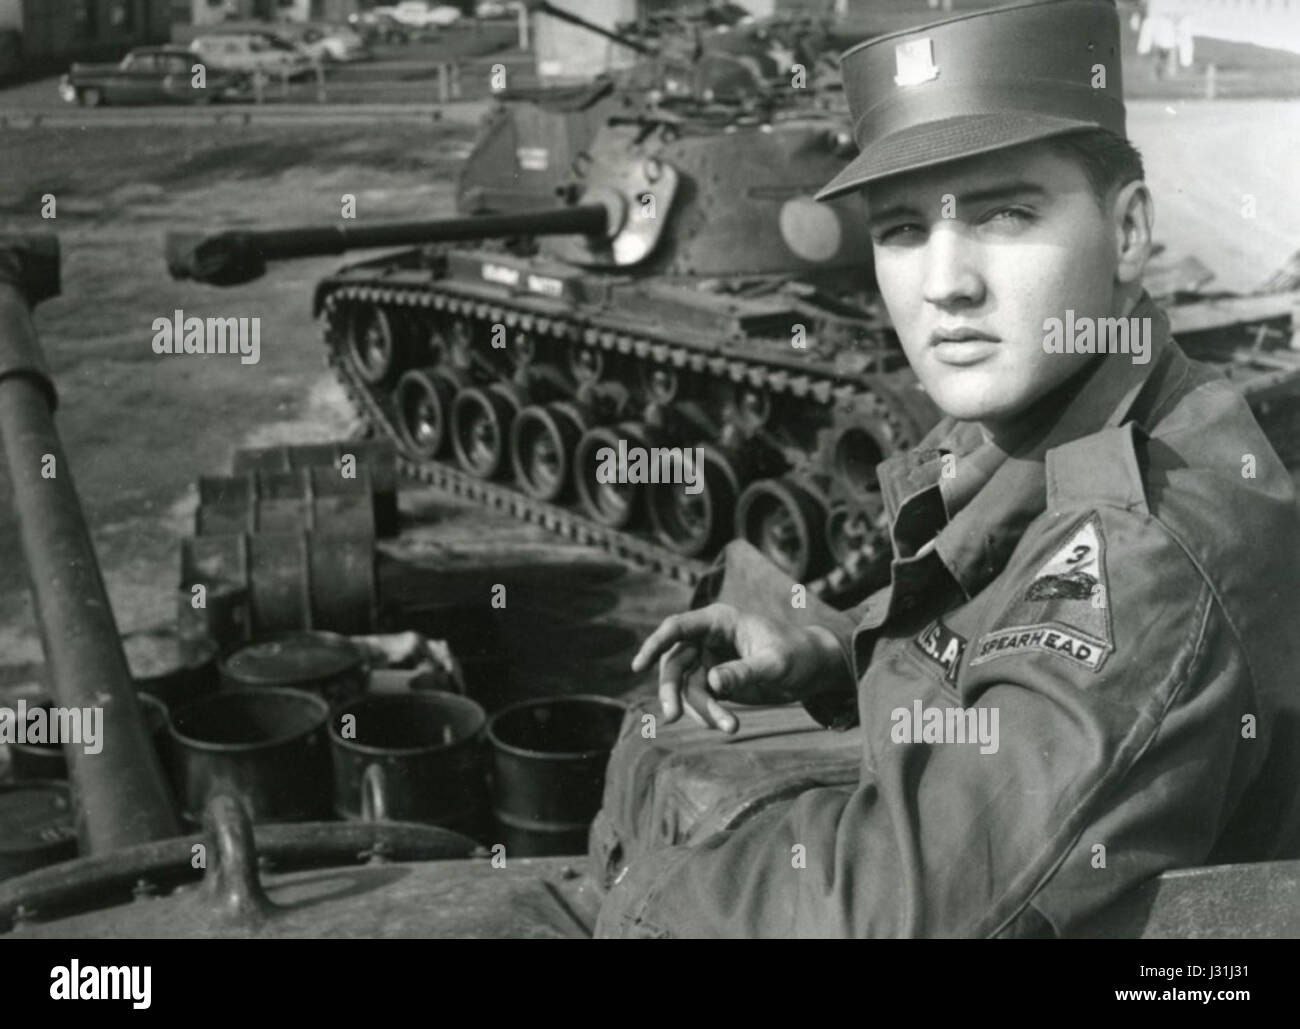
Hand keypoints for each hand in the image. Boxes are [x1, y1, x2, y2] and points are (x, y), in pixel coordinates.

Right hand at [630, 603, 850, 733]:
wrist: (815, 670)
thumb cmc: (798, 655)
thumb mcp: (775, 663)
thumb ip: (744, 672)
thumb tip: (713, 682)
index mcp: (719, 620)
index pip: (677, 627)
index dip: (655, 644)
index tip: (638, 666)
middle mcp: (708, 638)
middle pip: (674, 663)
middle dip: (673, 691)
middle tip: (672, 717)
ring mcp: (710, 660)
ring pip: (688, 687)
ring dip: (701, 710)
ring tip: (731, 728)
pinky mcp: (717, 682)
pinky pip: (701, 700)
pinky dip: (709, 714)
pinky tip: (727, 725)